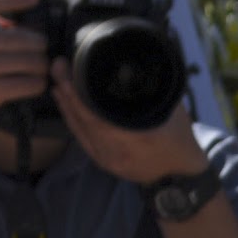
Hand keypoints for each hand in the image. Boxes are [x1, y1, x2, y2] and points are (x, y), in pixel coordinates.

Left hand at [61, 56, 210, 181]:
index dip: (78, 94)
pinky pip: (82, 138)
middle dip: (67, 92)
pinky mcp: (103, 162)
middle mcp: (120, 151)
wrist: (180, 174)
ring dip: (66, 104)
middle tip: (58, 67)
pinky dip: (72, 119)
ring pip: (79, 129)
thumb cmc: (180, 139)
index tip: (69, 71)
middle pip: (84, 120)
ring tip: (58, 80)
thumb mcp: (172, 110)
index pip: (98, 116)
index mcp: (139, 138)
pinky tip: (65, 103)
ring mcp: (109, 159)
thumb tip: (133, 63)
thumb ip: (152, 90)